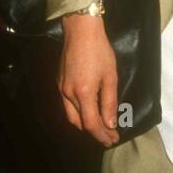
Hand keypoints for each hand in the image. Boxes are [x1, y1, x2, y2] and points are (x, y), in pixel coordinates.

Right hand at [57, 14, 119, 146]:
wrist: (81, 32)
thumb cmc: (100, 52)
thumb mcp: (110, 77)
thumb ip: (109, 103)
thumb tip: (111, 124)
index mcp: (83, 93)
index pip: (91, 124)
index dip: (102, 135)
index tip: (112, 140)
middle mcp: (68, 94)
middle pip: (79, 124)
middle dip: (94, 133)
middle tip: (109, 136)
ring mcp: (61, 88)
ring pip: (71, 116)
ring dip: (85, 125)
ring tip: (101, 128)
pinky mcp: (59, 83)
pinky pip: (67, 106)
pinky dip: (78, 114)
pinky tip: (89, 112)